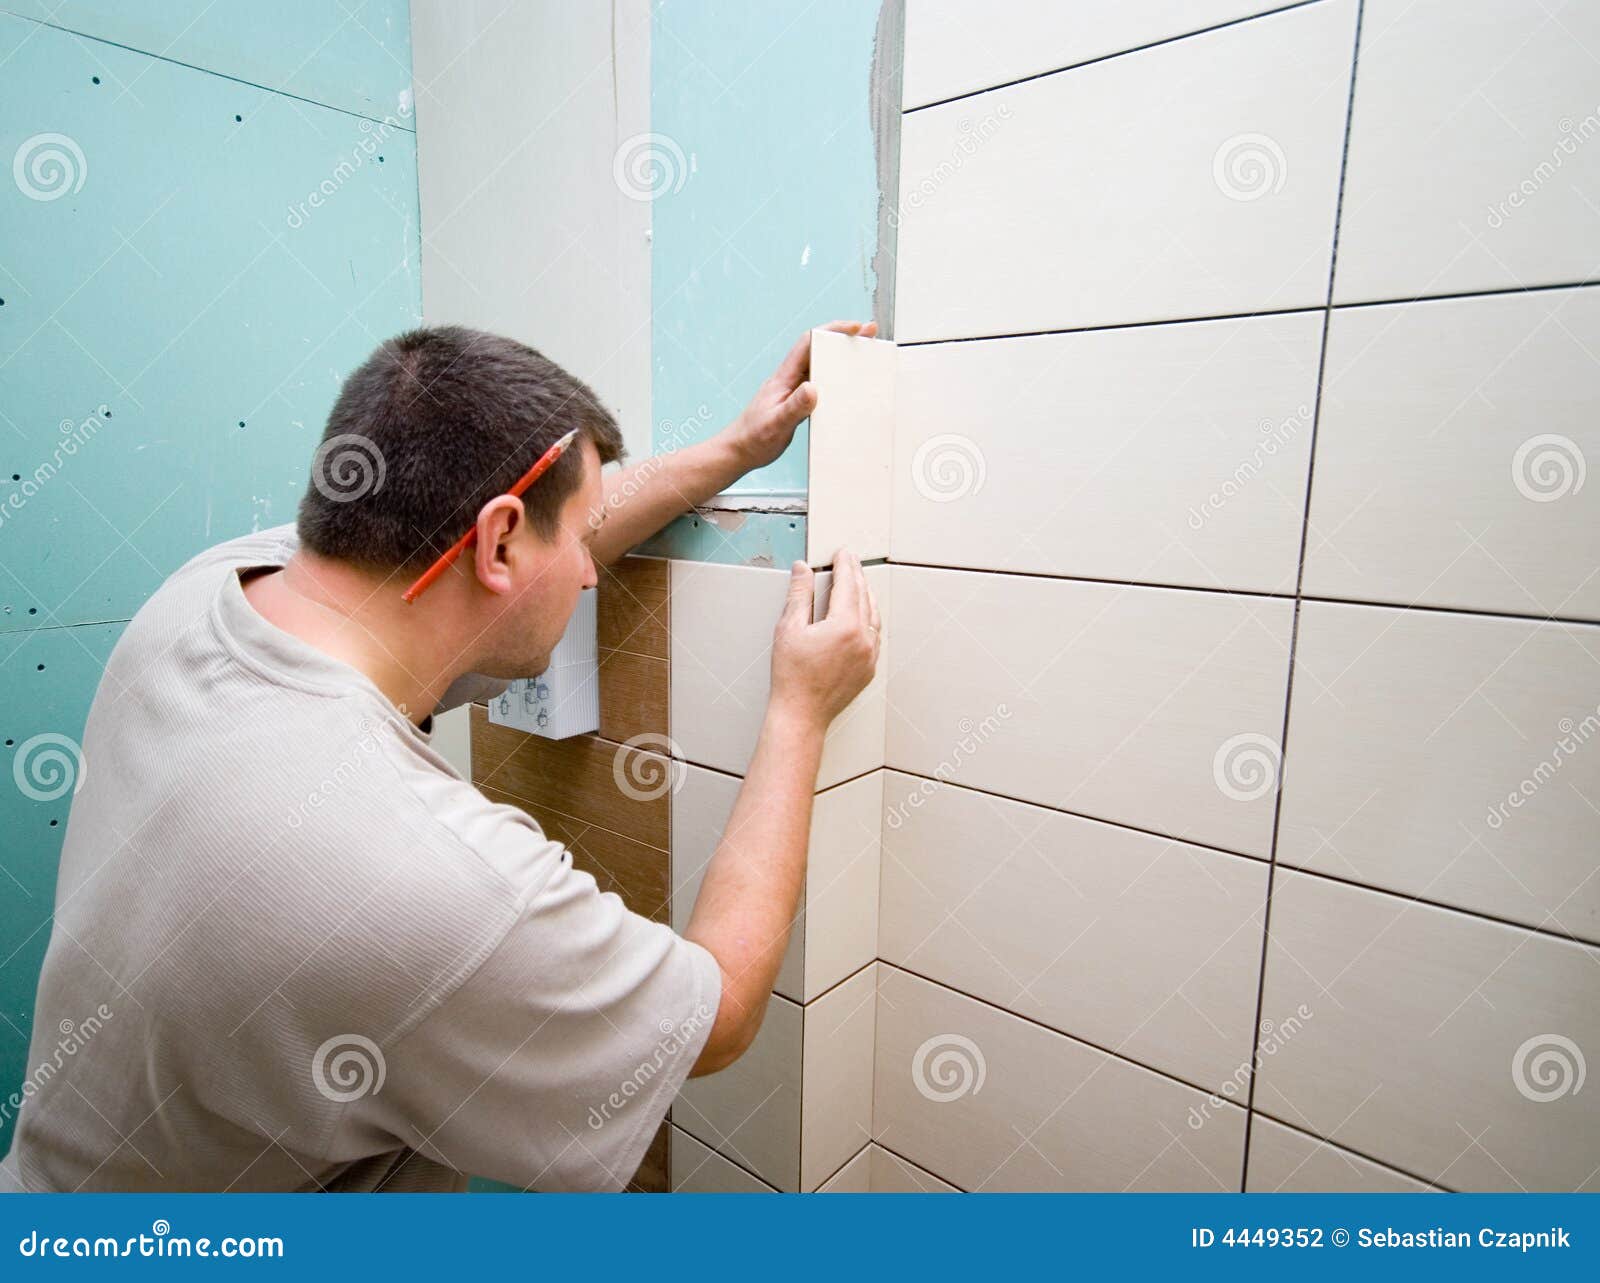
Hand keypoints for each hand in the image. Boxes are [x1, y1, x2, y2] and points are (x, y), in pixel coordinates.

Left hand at [725, 320, 878, 470]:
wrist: (739, 452)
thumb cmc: (752, 439)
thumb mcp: (776, 424)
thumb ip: (795, 407)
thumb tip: (813, 388)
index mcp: (784, 378)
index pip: (808, 343)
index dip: (832, 330)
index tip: (854, 329)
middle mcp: (789, 379)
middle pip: (818, 349)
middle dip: (843, 338)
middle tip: (868, 335)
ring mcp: (793, 390)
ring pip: (821, 365)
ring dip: (841, 358)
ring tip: (864, 355)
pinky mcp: (797, 402)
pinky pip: (820, 383)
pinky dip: (836, 379)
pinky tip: (847, 385)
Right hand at [769, 552, 880, 730]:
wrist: (801, 713)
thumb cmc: (792, 677)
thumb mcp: (789, 628)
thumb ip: (798, 595)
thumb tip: (802, 570)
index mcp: (845, 626)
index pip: (848, 585)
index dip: (845, 565)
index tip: (842, 554)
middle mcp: (863, 639)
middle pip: (864, 597)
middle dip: (856, 576)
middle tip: (850, 561)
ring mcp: (869, 655)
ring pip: (874, 615)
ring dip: (866, 595)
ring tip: (857, 583)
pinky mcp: (869, 668)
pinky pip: (875, 635)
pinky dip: (869, 618)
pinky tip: (862, 615)